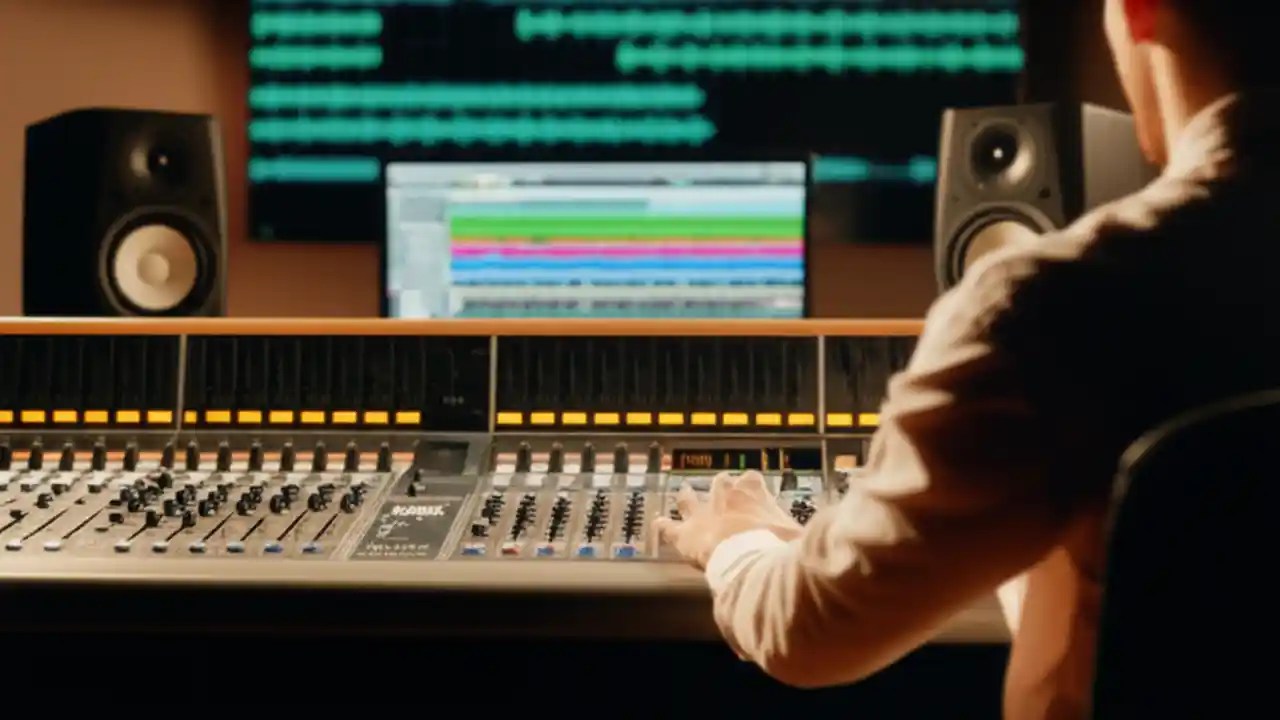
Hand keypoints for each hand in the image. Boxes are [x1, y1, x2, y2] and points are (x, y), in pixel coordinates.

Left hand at [652, 470, 802, 568]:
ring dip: (687, 498)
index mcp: (752, 490)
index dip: (753, 489)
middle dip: (721, 489)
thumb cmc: (779, 546)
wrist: (751, 560)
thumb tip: (820, 537)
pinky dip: (664, 527)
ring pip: (690, 499)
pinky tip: (657, 524)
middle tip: (723, 493)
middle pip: (720, 484)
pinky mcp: (687, 535)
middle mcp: (724, 495)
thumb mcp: (798, 533)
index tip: (756, 494)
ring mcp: (703, 513)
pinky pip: (670, 528)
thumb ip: (800, 531)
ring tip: (683, 494)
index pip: (752, 480)